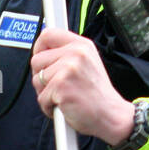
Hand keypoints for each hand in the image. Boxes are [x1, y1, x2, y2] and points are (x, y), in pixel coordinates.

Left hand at [30, 28, 134, 145]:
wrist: (111, 115)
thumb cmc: (98, 95)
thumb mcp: (88, 64)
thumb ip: (67, 55)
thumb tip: (43, 51)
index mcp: (82, 45)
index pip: (48, 34)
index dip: (39, 48)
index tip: (42, 60)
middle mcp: (76, 53)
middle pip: (37, 60)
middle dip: (42, 77)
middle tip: (59, 87)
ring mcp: (68, 68)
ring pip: (37, 80)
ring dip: (46, 94)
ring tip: (65, 97)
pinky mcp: (61, 85)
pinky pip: (41, 98)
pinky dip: (49, 107)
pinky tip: (65, 107)